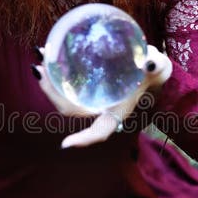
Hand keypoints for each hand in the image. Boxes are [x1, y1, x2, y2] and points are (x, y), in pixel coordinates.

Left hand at [35, 44, 172, 148]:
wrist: (150, 65)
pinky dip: (56, 70)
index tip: (65, 145)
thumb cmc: (153, 70)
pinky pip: (66, 83)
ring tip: (41, 57)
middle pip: (71, 109)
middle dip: (52, 92)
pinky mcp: (86, 85)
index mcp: (116, 112)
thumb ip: (155, 65)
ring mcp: (90, 98)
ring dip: (49, 79)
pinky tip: (51, 52)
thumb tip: (149, 61)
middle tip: (40, 69)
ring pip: (64, 96)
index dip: (84, 139)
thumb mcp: (157, 67)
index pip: (100, 132)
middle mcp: (99, 108)